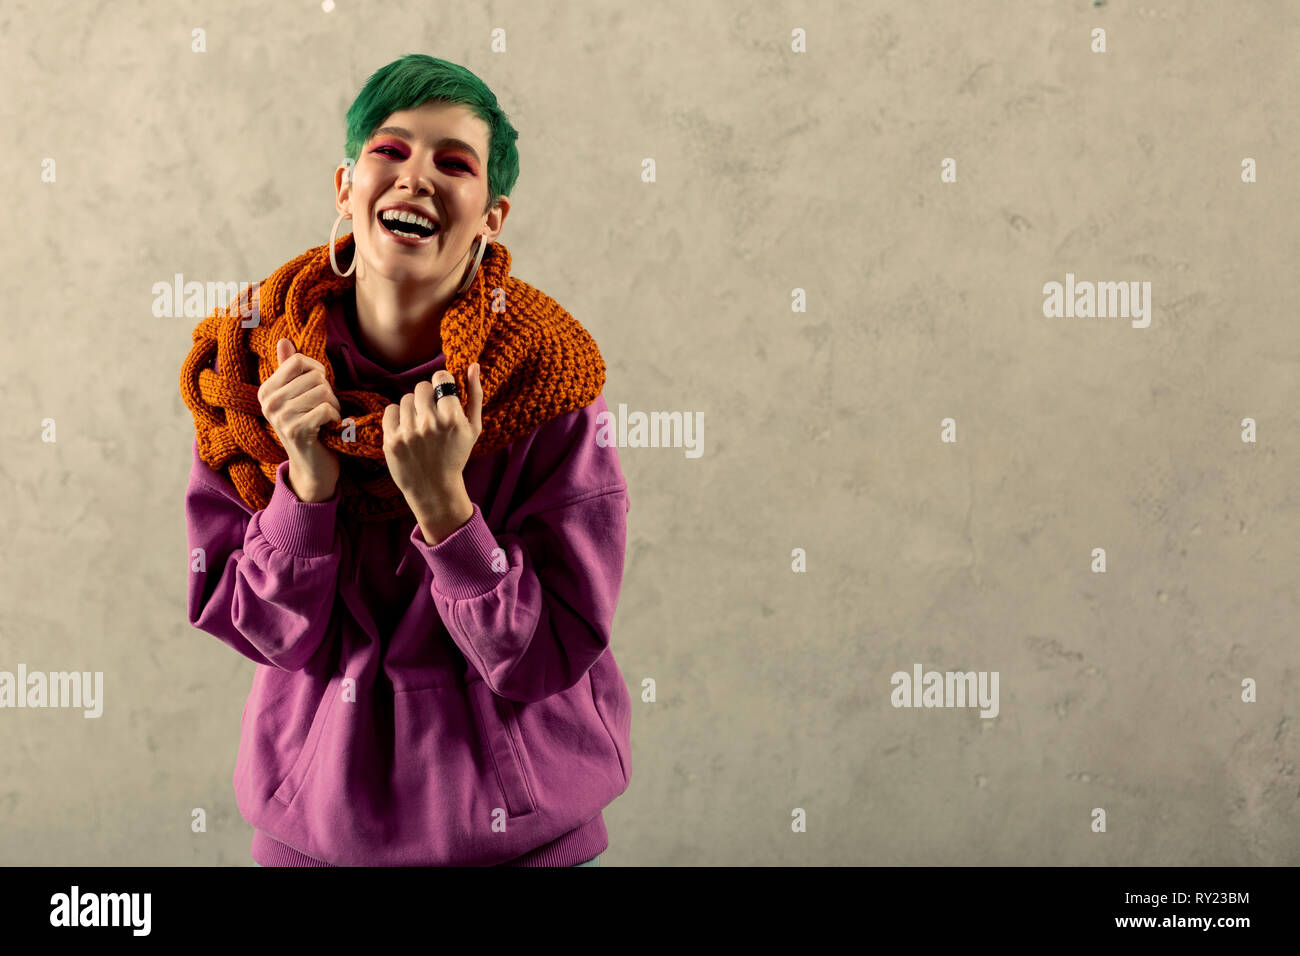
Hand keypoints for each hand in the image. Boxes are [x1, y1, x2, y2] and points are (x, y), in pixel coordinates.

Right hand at [258, 338, 341, 501]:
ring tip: (325, 418)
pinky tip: (328, 427)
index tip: (318, 388)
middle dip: (328, 392)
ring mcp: (280, 417)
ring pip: (322, 392)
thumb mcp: (297, 396)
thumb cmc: (309, 425)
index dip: (317, 371)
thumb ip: (289, 369)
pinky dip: (335, 417)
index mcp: (266, 390)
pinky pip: (326, 409)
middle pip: (314, 377)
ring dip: (333, 405)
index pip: (298, 361)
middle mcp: (268, 402)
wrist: (312, 466)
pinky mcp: (296, 431)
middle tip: (323, 409)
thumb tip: (284, 340)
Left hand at [382, 363, 482, 511]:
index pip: (441, 378)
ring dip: (413, 408)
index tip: (442, 395)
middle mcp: (429, 423)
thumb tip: (473, 365)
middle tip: (432, 414)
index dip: (442, 383)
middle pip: (422, 386)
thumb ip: (475, 395)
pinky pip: (391, 410)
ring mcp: (408, 432)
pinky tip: (407, 430)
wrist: (434, 488)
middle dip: (427, 397)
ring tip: (420, 425)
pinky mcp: (391, 440)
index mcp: (452, 418)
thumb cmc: (456, 455)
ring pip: (405, 398)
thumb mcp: (473, 428)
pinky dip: (398, 417)